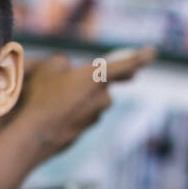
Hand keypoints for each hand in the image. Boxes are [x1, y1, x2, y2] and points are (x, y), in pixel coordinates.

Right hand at [12, 46, 157, 158]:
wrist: (34, 135)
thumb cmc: (41, 97)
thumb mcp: (48, 68)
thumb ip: (62, 62)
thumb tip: (67, 66)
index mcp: (96, 78)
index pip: (125, 65)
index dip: (140, 57)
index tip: (153, 52)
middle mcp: (102, 98)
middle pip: (105, 85)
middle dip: (99, 80)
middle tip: (85, 78)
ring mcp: (95, 117)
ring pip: (93, 102)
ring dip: (81, 98)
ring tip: (54, 99)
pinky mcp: (85, 131)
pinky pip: (82, 116)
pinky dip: (72, 113)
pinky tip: (52, 114)